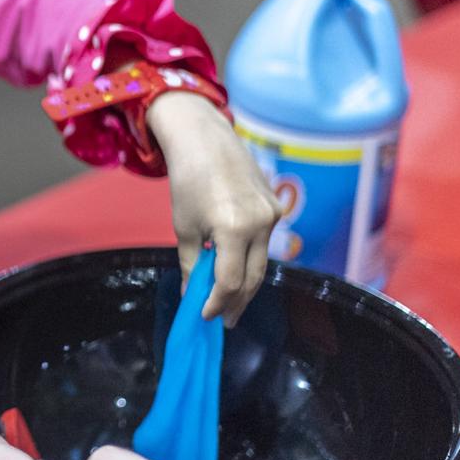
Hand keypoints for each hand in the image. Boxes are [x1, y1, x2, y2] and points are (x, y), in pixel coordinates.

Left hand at [145, 92, 281, 325]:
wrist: (205, 139)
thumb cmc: (188, 181)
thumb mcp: (184, 227)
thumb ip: (190, 264)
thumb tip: (191, 293)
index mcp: (234, 229)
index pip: (231, 281)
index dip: (217, 303)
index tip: (205, 316)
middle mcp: (261, 223)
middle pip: (254, 276)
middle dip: (237, 301)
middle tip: (225, 320)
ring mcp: (273, 214)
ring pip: (262, 260)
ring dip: (246, 283)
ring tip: (230, 302)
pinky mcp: (276, 206)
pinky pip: (265, 241)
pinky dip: (251, 258)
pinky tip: (238, 268)